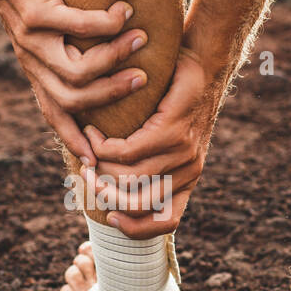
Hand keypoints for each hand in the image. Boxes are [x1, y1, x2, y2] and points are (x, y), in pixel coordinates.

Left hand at [0, 0, 147, 164]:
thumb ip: (70, 47)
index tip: (96, 159)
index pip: (53, 113)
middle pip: (72, 99)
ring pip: (76, 70)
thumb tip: (108, 59)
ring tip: (139, 40)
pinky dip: (105, 24)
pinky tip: (122, 12)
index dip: (73, 138)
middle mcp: (31, 59)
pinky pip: (77, 27)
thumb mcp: (48, 26)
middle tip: (142, 80)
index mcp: (34, 68)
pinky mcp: (35, 12)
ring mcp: (30, 38)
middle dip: (110, 95)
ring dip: (114, 57)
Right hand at [81, 49, 215, 238]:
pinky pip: (127, 151)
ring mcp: (183, 152)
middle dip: (104, 195)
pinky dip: (103, 146)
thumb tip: (118, 188)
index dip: (135, 228)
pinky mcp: (171, 131)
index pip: (167, 222)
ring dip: (99, 169)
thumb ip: (153, 165)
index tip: (111, 216)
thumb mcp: (172, 140)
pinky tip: (93, 133)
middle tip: (86, 175)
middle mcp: (189, 170)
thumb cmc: (180, 98)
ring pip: (128, 179)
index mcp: (189, 179)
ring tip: (86, 154)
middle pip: (138, 205)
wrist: (204, 62)